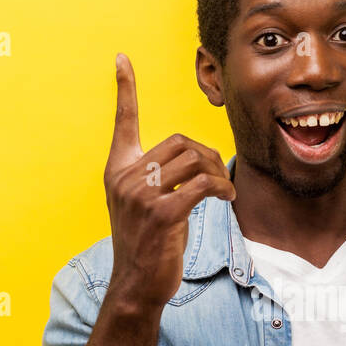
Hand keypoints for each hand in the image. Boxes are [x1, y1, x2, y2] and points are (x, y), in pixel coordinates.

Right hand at [102, 53, 234, 311]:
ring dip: (217, 172)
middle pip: (180, 142)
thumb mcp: (146, 204)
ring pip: (193, 160)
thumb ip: (159, 177)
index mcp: (118, 170)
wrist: (136, 285)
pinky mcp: (161, 214)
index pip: (123, 122)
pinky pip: (201, 185)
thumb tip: (192, 160)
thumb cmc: (148, 244)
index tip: (122, 59)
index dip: (124, 89)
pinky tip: (226, 198)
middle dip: (208, 156)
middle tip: (219, 178)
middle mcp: (125, 178)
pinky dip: (221, 188)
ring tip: (223, 192)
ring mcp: (141, 196)